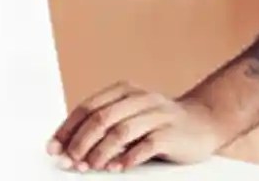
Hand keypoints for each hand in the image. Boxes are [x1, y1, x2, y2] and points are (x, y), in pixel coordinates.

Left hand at [49, 82, 231, 172]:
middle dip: (80, 142)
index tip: (54, 147)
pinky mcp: (172, 133)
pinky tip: (116, 168)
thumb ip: (104, 125)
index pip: (87, 107)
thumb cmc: (158, 122)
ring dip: (100, 152)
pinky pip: (146, 145)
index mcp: (122, 91)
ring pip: (120, 132)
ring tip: (89, 167)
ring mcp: (157, 115)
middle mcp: (138, 99)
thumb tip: (68, 146)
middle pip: (100, 118)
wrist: (205, 122)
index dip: (67, 128)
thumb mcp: (129, 116)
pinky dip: (128, 158)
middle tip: (69, 160)